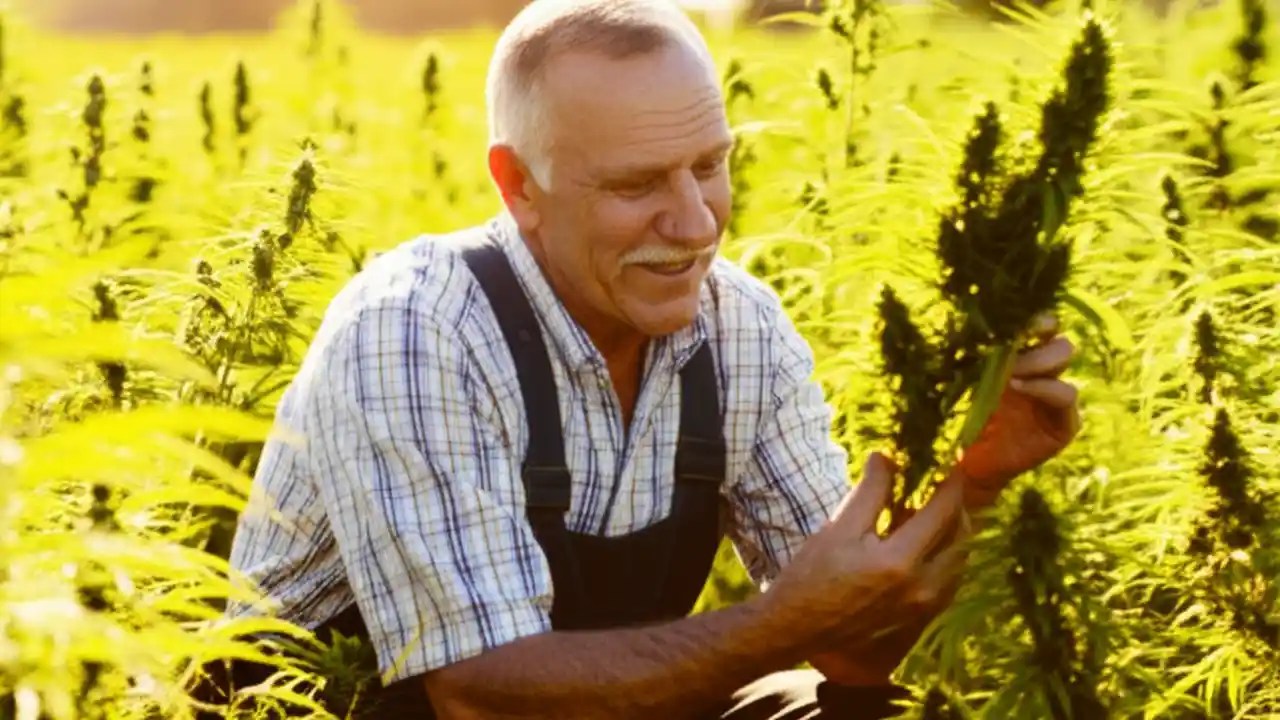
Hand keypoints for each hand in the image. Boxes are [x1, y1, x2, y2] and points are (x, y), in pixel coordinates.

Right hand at [765, 453, 969, 684]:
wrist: (796, 628)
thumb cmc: (812, 575)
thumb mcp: (839, 527)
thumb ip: (870, 491)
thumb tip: (888, 456)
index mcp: (900, 562)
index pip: (943, 512)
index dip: (951, 483)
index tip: (950, 462)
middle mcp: (922, 587)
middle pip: (960, 537)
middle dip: (955, 506)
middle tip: (939, 485)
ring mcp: (923, 607)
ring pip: (958, 561)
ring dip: (951, 532)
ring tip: (928, 512)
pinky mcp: (919, 619)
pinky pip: (948, 581)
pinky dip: (943, 556)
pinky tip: (921, 544)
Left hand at [958, 314, 1081, 508]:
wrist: (966, 465)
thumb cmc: (960, 418)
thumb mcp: (965, 382)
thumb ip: (975, 356)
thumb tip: (963, 318)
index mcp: (1022, 358)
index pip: (1042, 327)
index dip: (1036, 318)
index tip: (1015, 317)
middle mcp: (1043, 373)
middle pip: (1059, 341)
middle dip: (1038, 338)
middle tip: (1010, 349)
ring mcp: (1056, 397)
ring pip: (1065, 361)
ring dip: (1038, 361)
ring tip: (1009, 373)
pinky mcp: (1064, 423)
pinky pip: (1066, 397)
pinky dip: (1044, 388)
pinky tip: (1019, 387)